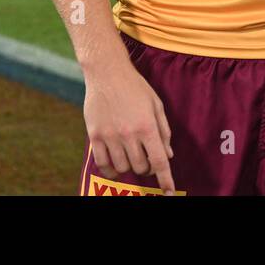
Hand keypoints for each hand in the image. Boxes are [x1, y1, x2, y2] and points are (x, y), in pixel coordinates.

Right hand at [84, 58, 176, 192]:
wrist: (107, 73)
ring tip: (130, 155)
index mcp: (147, 126)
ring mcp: (110, 136)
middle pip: (141, 167)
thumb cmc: (135, 87)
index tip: (169, 191)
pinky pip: (103, 164)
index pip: (160, 161)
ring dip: (129, 166)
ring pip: (122, 168)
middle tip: (146, 157)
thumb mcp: (156, 105)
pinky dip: (111, 169)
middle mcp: (129, 134)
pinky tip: (115, 163)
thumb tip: (168, 155)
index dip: (166, 179)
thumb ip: (163, 131)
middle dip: (147, 167)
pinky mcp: (95, 136)